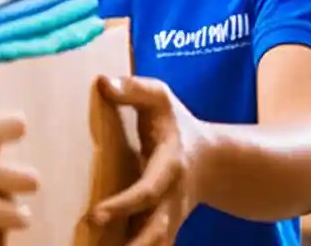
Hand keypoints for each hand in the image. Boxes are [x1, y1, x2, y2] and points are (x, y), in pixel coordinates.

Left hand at [90, 76, 209, 245]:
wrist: (214, 161)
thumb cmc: (177, 124)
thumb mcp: (160, 98)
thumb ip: (133, 89)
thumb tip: (102, 82)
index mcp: (169, 166)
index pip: (147, 190)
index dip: (123, 204)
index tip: (96, 215)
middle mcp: (172, 198)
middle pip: (156, 232)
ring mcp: (170, 217)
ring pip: (157, 245)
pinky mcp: (163, 228)